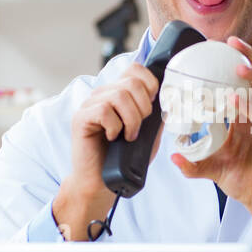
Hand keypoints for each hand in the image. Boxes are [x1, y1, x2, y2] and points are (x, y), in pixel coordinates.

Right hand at [54, 63, 162, 239]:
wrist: (102, 182)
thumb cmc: (124, 158)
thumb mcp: (149, 135)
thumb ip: (157, 117)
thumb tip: (171, 100)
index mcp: (119, 93)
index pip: (136, 69)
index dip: (150, 85)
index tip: (151, 108)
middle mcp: (103, 94)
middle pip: (132, 82)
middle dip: (143, 108)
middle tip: (138, 128)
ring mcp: (90, 105)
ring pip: (119, 95)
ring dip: (131, 119)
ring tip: (128, 136)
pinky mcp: (80, 118)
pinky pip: (104, 110)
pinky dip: (115, 127)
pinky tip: (113, 138)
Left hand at [170, 36, 251, 251]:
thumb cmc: (246, 180)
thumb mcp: (213, 169)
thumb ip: (194, 163)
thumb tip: (172, 156)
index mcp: (247, 117)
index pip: (243, 84)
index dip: (234, 64)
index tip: (219, 46)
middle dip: (246, 60)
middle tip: (231, 44)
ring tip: (237, 68)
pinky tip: (240, 103)